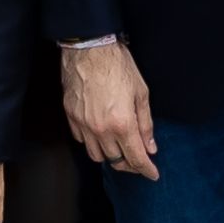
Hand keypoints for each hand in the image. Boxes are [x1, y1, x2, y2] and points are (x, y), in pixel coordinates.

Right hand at [61, 34, 158, 179]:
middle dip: (129, 163)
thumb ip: (146, 124)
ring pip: (96, 155)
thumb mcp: (141, 93)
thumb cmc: (118, 66)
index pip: (136, 158)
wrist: (89, 48)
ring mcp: (83, 124)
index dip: (146, 170)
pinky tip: (101, 133)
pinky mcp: (71, 117)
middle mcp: (101, 129)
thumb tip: (150, 146)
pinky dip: (93, 142)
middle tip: (138, 158)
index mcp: (122, 123)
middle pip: (116, 160)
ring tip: (118, 146)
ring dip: (110, 154)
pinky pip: (82, 140)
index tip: (152, 174)